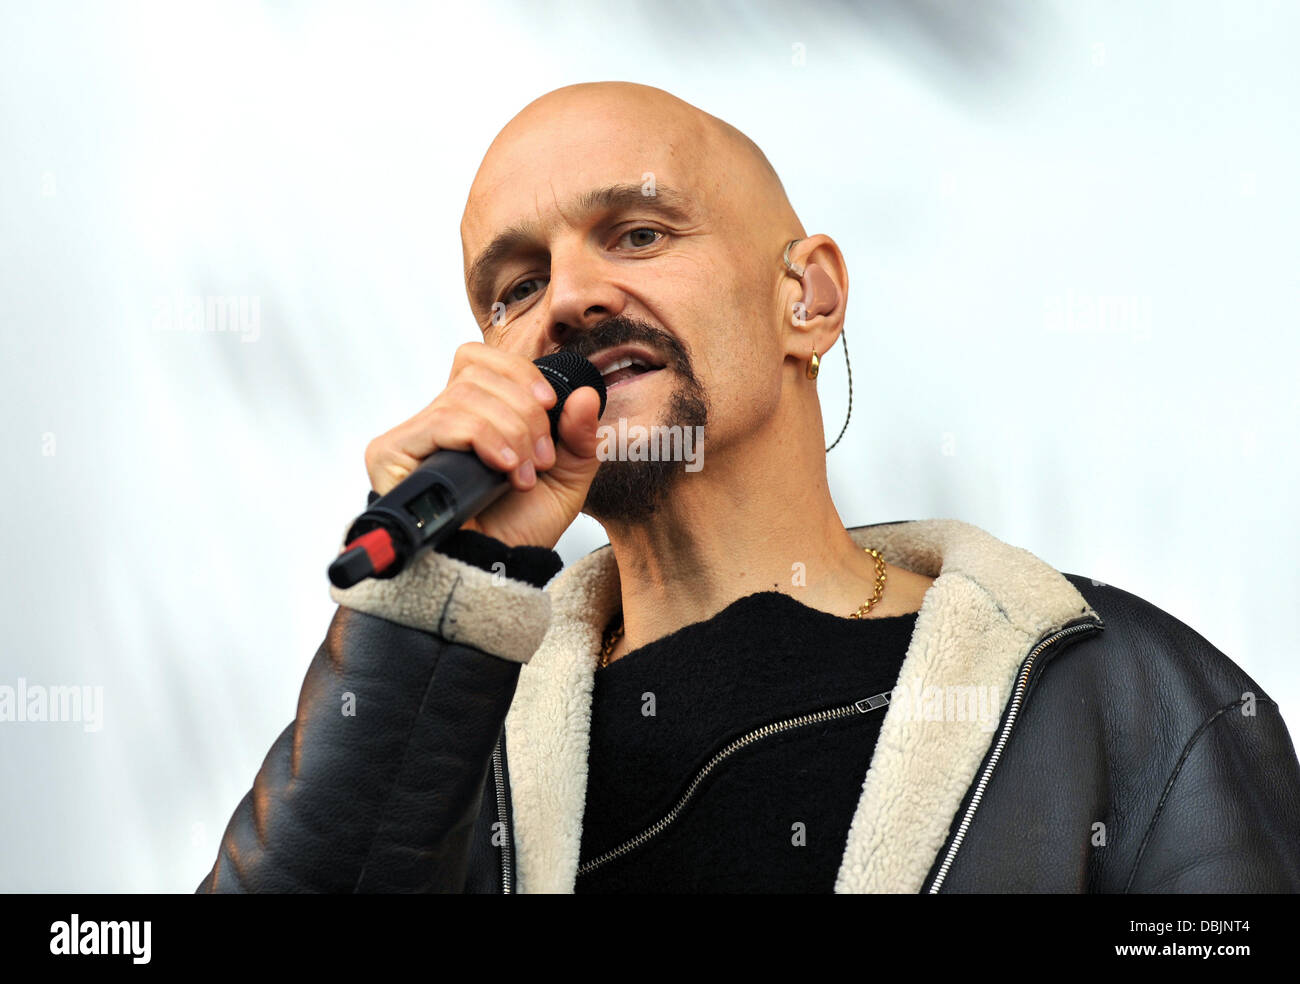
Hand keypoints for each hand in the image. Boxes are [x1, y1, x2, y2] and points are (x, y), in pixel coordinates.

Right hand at [363, 342, 602, 549]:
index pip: (479, 360)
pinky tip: (502, 467)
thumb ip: (578, 435)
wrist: (496, 571)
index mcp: (472, 415)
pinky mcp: (391, 454)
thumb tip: (585, 393)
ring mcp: (413, 437)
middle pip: (476, 376)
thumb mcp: (566, 478)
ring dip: (509, 432)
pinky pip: (441, 422)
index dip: (517, 373)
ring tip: (521, 474)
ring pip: (463, 397)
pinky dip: (482, 438)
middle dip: (523, 413)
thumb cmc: (520, 530)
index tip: (549, 405)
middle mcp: (438, 421)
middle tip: (540, 458)